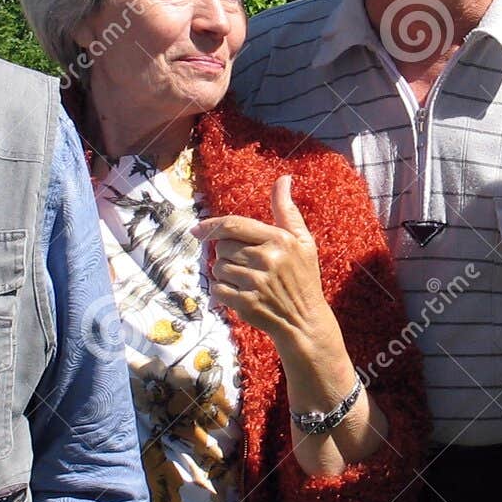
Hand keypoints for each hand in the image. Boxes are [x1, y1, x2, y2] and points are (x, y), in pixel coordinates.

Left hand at [193, 176, 335, 345]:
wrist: (305, 322)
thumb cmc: (303, 278)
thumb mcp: (303, 241)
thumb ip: (287, 210)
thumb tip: (283, 179)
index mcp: (279, 240)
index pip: (234, 225)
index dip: (211, 225)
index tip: (197, 229)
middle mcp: (267, 259)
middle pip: (222, 246)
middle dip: (227, 253)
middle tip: (245, 263)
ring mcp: (255, 282)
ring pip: (218, 267)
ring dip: (224, 272)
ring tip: (245, 280)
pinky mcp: (246, 303)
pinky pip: (217, 288)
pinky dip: (222, 291)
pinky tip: (240, 293)